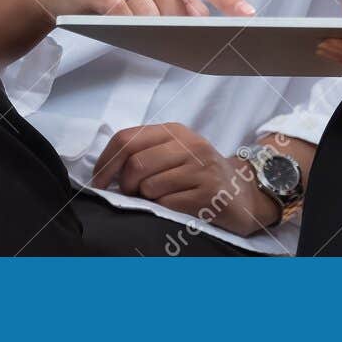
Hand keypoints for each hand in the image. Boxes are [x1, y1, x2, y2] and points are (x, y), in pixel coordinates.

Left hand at [91, 123, 280, 234]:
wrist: (243, 192)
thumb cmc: (199, 174)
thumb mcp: (174, 153)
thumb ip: (144, 153)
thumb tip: (105, 173)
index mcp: (174, 131)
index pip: (127, 139)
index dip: (105, 162)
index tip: (98, 181)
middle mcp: (189, 145)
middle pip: (135, 165)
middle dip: (125, 186)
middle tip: (133, 195)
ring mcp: (201, 169)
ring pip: (150, 186)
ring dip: (146, 200)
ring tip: (160, 200)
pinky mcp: (208, 194)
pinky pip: (167, 204)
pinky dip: (163, 210)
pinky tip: (176, 207)